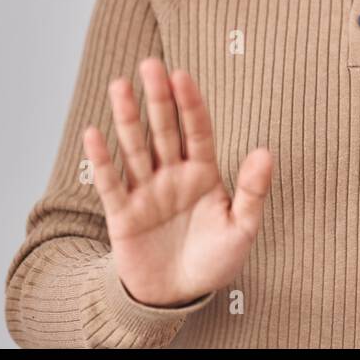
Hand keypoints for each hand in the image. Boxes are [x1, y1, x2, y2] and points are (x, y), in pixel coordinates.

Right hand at [83, 57, 272, 307]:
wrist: (178, 296)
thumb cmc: (214, 260)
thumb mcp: (242, 228)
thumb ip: (253, 191)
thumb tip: (265, 151)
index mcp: (203, 173)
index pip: (197, 130)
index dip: (190, 104)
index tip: (182, 75)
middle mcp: (172, 175)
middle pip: (164, 129)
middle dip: (157, 98)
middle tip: (150, 63)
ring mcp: (145, 191)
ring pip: (135, 147)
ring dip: (127, 118)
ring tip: (119, 84)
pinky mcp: (122, 214)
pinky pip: (111, 182)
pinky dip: (102, 160)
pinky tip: (94, 133)